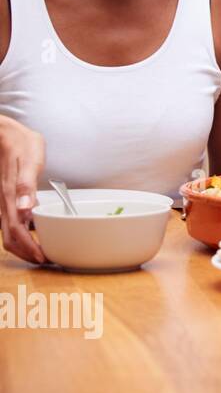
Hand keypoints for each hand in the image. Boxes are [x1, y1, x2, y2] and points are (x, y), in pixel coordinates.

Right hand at [0, 117, 46, 263]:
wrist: (4, 132)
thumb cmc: (20, 143)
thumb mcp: (30, 159)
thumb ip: (27, 185)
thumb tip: (26, 209)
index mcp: (9, 196)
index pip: (16, 231)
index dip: (29, 247)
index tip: (43, 258)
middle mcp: (3, 201)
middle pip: (9, 236)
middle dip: (25, 252)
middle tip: (44, 260)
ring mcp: (1, 200)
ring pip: (6, 230)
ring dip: (21, 244)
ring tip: (39, 250)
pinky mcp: (4, 197)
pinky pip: (8, 220)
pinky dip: (18, 232)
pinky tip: (32, 231)